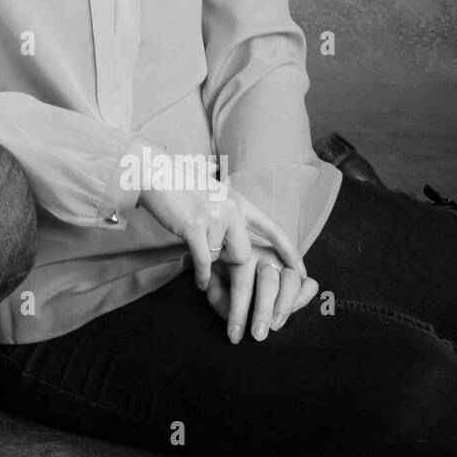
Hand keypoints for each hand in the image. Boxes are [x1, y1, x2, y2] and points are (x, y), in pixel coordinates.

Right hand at [139, 178, 304, 291]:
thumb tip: (238, 243)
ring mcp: (213, 217)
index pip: (273, 229)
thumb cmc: (181, 186)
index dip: (289, 251)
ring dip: (207, 256)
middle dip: (229, 262)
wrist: (154, 173)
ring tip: (193, 240)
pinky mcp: (194, 227)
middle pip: (244, 254)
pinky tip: (200, 283)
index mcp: (240, 201)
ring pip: (219, 257)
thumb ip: (230, 214)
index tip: (301, 271)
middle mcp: (232, 208)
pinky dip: (202, 275)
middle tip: (213, 253)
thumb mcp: (215, 195)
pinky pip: (205, 261)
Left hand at [205, 246, 318, 343]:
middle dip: (263, 311)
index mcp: (242, 256)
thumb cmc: (227, 268)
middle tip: (258, 335)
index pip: (241, 286)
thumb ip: (218, 297)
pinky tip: (294, 313)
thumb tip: (229, 315)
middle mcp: (266, 256)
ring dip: (285, 305)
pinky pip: (309, 285)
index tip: (234, 337)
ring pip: (291, 281)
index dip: (238, 314)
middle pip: (268, 283)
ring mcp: (286, 261)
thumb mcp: (215, 279)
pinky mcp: (300, 271)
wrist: (244, 248)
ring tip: (275, 326)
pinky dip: (304, 299)